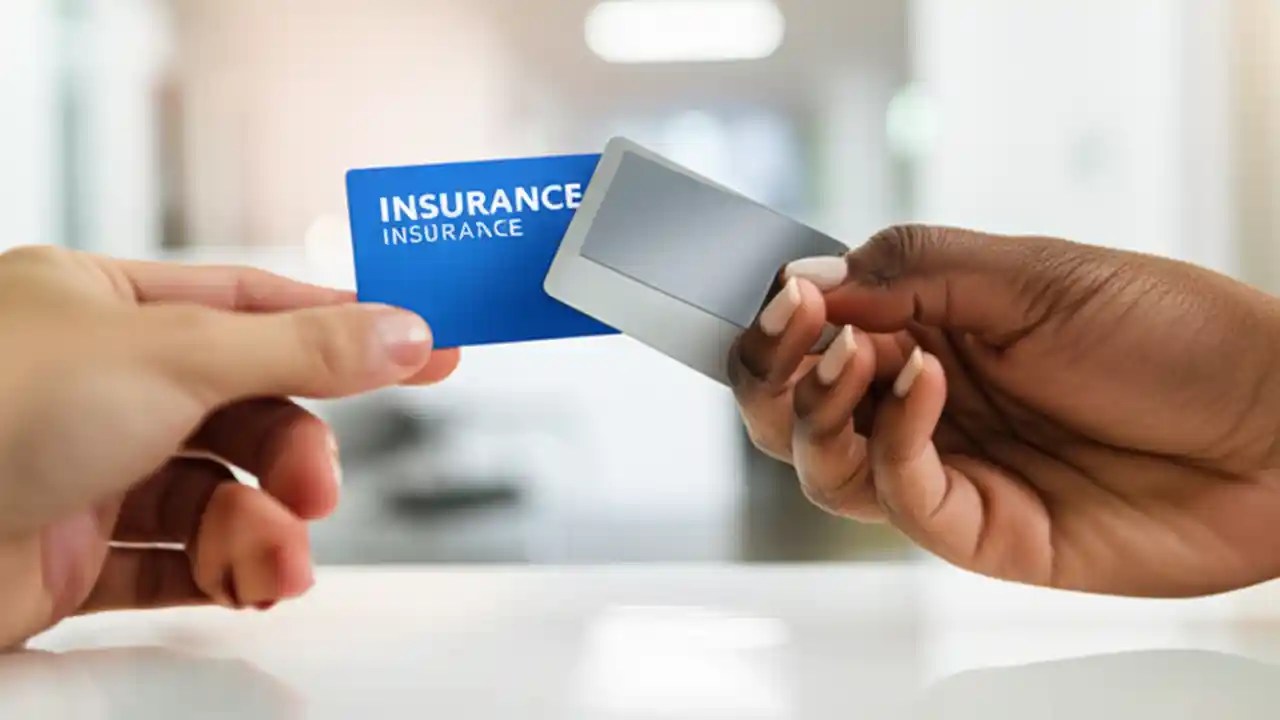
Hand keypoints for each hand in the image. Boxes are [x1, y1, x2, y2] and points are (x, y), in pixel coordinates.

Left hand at [0, 246, 458, 647]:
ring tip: (278, 558)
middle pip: (246, 412)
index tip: (430, 349)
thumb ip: (301, 351)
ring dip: (265, 529)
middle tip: (317, 488)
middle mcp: (96, 386)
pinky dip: (226, 572)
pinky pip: (178, 561)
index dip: (347, 329)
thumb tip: (403, 331)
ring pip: (219, 495)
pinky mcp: (71, 558)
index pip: (256, 305)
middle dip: (294, 454)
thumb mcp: (172, 357)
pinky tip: (250, 581)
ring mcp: (84, 472)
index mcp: (105, 306)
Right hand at [731, 226, 1279, 596]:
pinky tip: (925, 385)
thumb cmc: (1174, 334)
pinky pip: (900, 499)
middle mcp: (923, 401)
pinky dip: (894, 438)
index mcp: (928, 328)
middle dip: (772, 369)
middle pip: (794, 407)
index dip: (780, 317)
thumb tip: (811, 275)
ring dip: (819, 407)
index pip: (816, 332)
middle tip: (797, 328)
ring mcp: (948, 468)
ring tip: (860, 355)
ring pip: (824, 464)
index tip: (784, 292)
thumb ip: (914, 271)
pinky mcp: (980, 531)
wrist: (1276, 426)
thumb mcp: (1034, 274)